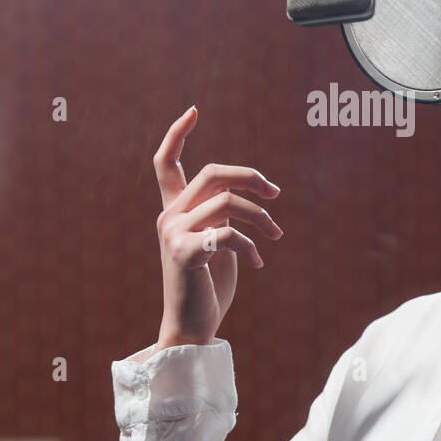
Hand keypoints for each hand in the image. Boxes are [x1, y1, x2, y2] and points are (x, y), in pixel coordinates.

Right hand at [153, 106, 282, 349]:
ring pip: (228, 203)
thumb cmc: (209, 288)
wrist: (192, 329)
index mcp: (174, 211)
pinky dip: (251, 246)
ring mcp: (173, 234)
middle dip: (251, 177)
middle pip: (213, 173)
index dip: (177, 134)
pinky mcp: (185, 253)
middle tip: (275, 194)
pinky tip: (258, 263)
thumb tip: (251, 192)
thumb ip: (223, 215)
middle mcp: (168, 217)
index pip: (165, 163)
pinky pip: (229, 234)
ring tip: (274, 236)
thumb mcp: (218, 243)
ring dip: (261, 218)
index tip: (193, 110)